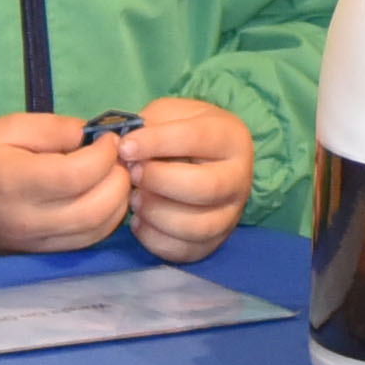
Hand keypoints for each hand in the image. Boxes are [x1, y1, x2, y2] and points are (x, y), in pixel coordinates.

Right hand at [0, 113, 129, 254]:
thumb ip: (54, 129)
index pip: (80, 175)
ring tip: (113, 176)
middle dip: (119, 179)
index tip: (108, 137)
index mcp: (16, 182)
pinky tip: (102, 198)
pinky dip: (104, 221)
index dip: (105, 154)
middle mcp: (28, 219)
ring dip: (118, 202)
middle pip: (97, 208)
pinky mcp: (37, 255)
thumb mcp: (7, 127)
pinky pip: (84, 243)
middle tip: (118, 157)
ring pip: (97, 231)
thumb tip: (94, 136)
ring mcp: (34, 243)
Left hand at [114, 99, 254, 261]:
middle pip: (205, 187)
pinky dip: (156, 240)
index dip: (158, 143)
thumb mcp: (169, 114)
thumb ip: (149, 126)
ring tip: (135, 200)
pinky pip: (186, 251)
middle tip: (133, 174)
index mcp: (231, 138)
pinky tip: (140, 222)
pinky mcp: (214, 241)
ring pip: (199, 226)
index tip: (125, 147)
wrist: (202, 158)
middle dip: (160, 181)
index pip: (198, 139)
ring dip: (158, 214)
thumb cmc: (181, 131)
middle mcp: (239, 178)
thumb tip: (124, 150)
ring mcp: (230, 214)